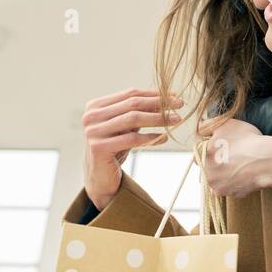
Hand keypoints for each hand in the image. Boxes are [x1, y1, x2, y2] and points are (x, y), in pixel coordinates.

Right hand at [82, 88, 182, 209]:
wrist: (99, 177)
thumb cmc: (114, 149)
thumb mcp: (126, 127)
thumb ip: (139, 112)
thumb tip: (167, 98)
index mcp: (95, 106)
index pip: (130, 94)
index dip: (154, 94)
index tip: (174, 95)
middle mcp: (91, 116)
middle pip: (133, 104)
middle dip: (159, 103)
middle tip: (180, 104)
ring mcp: (93, 131)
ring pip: (133, 119)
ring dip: (158, 118)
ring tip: (176, 119)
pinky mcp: (98, 147)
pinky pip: (131, 139)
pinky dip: (151, 137)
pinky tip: (164, 138)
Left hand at [197, 118, 271, 196]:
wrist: (266, 161)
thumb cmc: (247, 141)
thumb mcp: (226, 124)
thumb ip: (209, 125)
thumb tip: (202, 128)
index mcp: (204, 155)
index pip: (201, 152)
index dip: (212, 148)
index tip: (223, 147)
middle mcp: (207, 173)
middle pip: (207, 167)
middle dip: (216, 163)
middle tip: (231, 156)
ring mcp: (218, 186)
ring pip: (217, 180)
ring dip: (223, 174)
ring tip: (238, 166)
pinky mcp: (231, 195)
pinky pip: (229, 188)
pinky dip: (234, 183)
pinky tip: (243, 174)